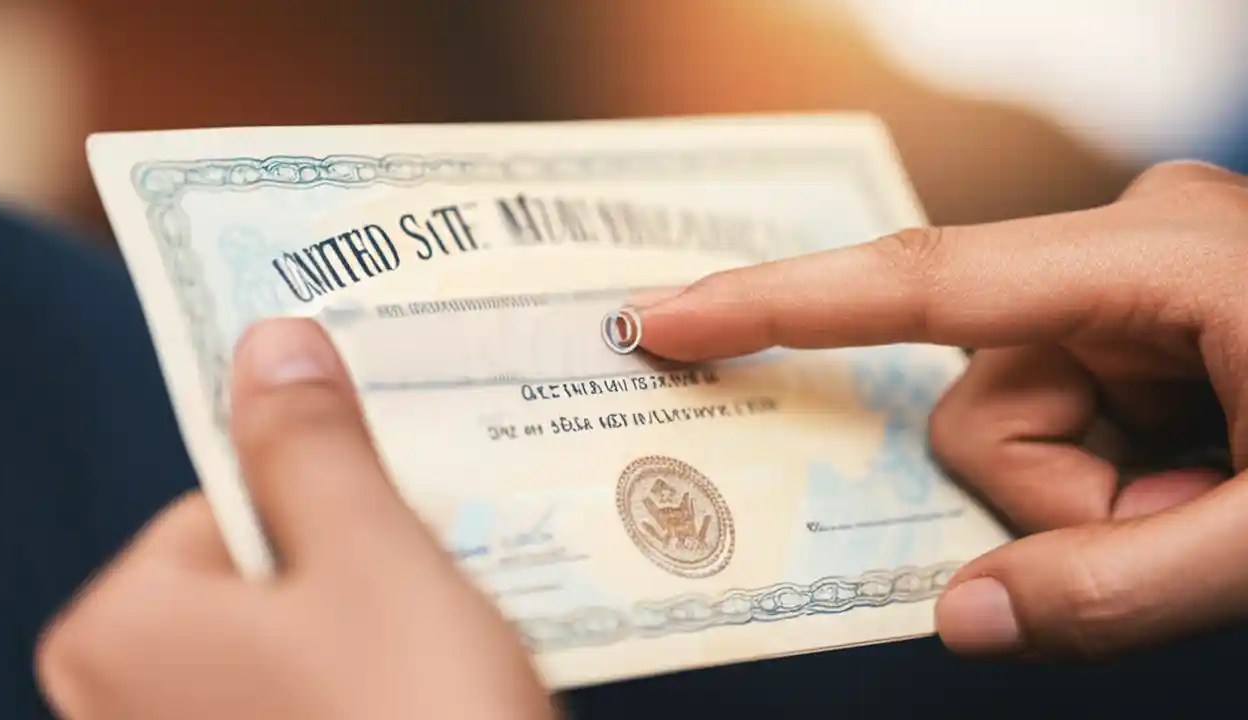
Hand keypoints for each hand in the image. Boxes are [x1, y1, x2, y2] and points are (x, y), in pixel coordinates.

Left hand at [35, 319, 553, 718]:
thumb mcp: (373, 556)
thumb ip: (312, 441)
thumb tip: (272, 339)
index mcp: (121, 625)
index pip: (232, 499)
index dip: (334, 504)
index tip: (407, 526)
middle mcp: (120, 703)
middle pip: (264, 570)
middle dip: (362, 569)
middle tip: (437, 594)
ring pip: (297, 640)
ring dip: (380, 628)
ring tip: (445, 658)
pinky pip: (309, 700)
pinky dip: (370, 688)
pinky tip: (431, 703)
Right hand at [636, 161, 1247, 658]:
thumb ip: (1120, 587)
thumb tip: (958, 619)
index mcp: (1153, 256)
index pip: (922, 282)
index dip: (779, 305)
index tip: (665, 318)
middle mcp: (1123, 248)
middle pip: (986, 402)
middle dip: (1063, 496)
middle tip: (1187, 523)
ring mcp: (1132, 282)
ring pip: (1022, 424)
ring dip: (1099, 495)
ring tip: (1214, 503)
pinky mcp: (1142, 318)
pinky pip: (1066, 419)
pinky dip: (1120, 477)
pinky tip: (1208, 478)